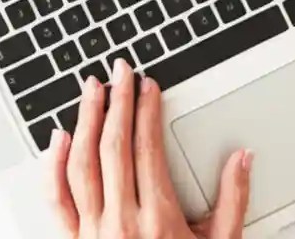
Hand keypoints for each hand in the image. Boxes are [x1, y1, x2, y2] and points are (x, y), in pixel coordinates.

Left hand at [46, 59, 252, 238]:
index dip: (146, 110)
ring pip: (81, 163)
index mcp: (159, 219)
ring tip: (91, 90)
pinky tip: (58, 137)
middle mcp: (121, 222)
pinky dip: (53, 165)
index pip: (147, 148)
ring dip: (85, 121)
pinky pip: (56, 199)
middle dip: (117, 102)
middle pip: (113, 146)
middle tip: (121, 71)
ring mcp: (92, 232)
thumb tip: (241, 159)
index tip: (149, 86)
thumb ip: (233, 202)